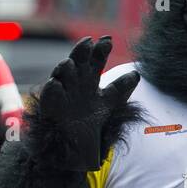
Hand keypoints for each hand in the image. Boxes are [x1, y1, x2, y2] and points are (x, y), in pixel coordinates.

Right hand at [28, 36, 140, 171]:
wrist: (73, 147)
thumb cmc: (89, 124)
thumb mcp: (107, 104)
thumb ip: (120, 89)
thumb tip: (137, 75)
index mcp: (90, 81)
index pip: (95, 60)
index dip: (101, 50)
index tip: (108, 40)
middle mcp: (75, 83)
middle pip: (78, 61)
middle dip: (82, 51)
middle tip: (89, 42)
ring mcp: (62, 93)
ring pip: (61, 73)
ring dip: (65, 67)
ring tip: (69, 64)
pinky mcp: (49, 106)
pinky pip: (50, 94)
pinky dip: (52, 89)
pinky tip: (55, 84)